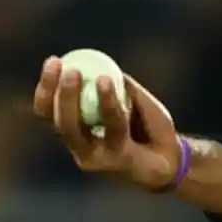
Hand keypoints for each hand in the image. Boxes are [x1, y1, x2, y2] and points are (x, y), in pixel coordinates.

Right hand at [32, 56, 181, 190]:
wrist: (175, 159)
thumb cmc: (150, 128)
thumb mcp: (134, 101)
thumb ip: (118, 85)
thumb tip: (98, 61)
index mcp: (78, 132)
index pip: (49, 111)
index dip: (47, 87)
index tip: (54, 61)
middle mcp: (80, 148)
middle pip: (54, 120)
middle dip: (53, 91)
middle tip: (62, 67)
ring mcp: (95, 157)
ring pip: (72, 127)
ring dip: (70, 97)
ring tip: (76, 71)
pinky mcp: (115, 160)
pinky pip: (110, 126)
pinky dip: (108, 102)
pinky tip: (107, 82)